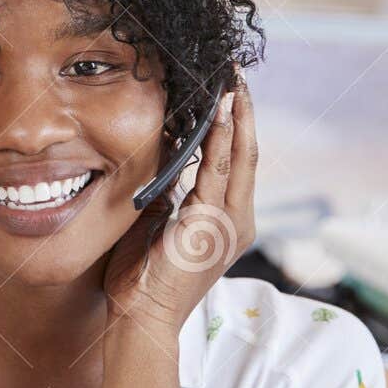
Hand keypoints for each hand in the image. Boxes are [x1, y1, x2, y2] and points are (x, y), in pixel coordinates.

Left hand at [103, 73, 256, 332]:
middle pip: (248, 150)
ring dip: (235, 113)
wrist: (138, 318)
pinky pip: (218, 171)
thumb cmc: (141, 276)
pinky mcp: (212, 226)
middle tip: (234, 69)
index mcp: (227, 218)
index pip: (237, 158)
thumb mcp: (158, 221)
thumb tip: (163, 152)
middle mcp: (238, 219)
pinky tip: (218, 109)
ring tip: (230, 78)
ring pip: (239, 155)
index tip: (228, 85)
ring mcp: (229, 223)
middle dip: (242, 107)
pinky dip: (220, 137)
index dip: (235, 120)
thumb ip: (169, 189)